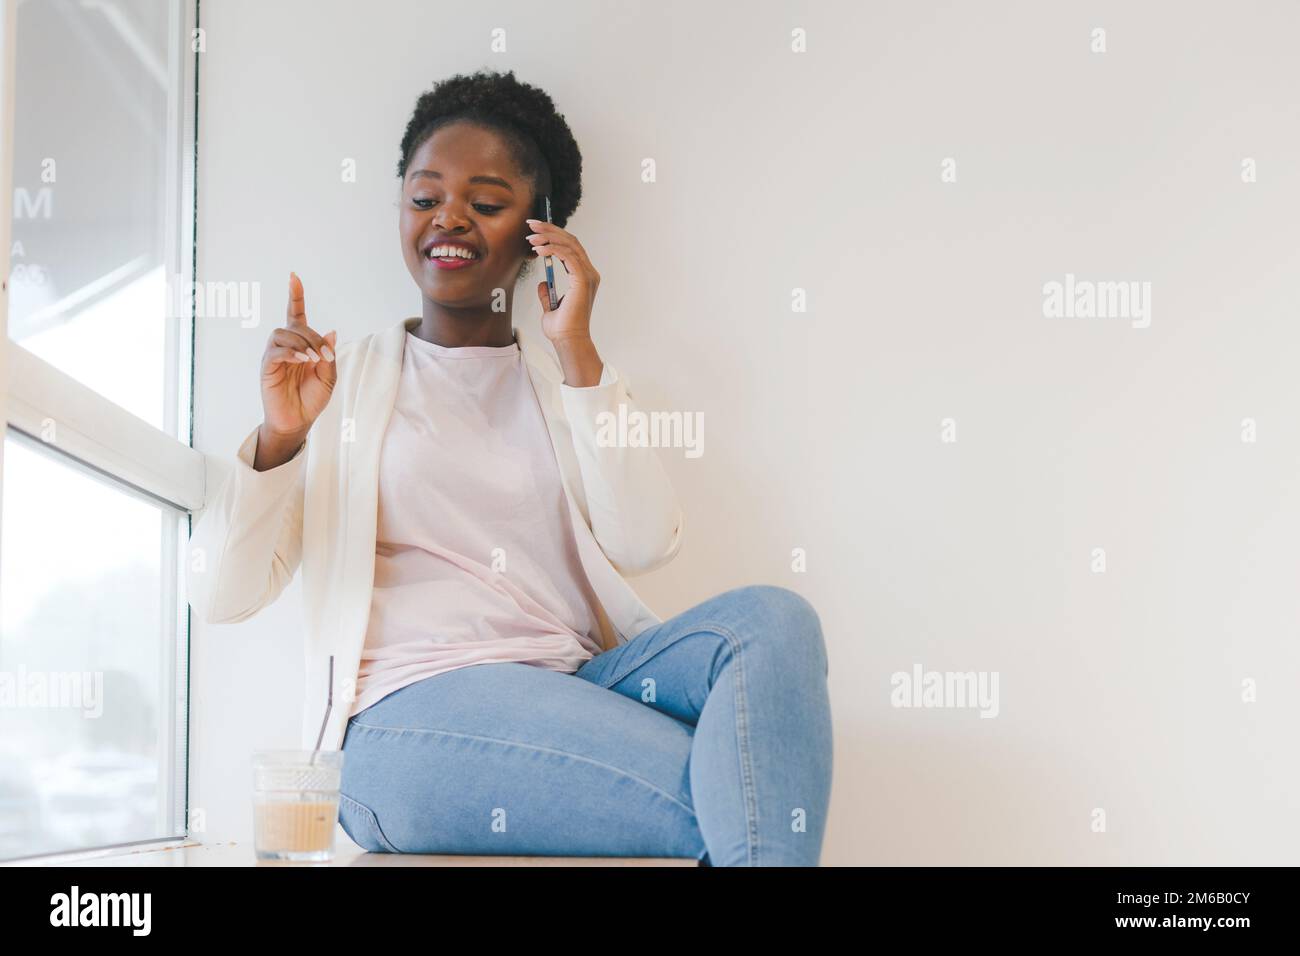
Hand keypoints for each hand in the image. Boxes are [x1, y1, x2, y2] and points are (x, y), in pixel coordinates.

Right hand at [260, 272, 336, 439]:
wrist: (299, 421)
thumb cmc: (312, 398)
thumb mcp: (328, 376)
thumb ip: (329, 354)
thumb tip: (331, 332)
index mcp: (301, 345)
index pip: (295, 314)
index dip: (295, 296)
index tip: (293, 277)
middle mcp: (285, 346)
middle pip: (295, 326)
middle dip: (313, 337)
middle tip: (325, 355)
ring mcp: (274, 356)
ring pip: (281, 333)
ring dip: (301, 343)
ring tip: (313, 360)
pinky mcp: (267, 368)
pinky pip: (275, 351)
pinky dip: (290, 352)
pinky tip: (302, 360)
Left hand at [526, 218, 599, 344]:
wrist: (567, 341)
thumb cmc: (561, 328)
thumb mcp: (550, 306)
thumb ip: (548, 293)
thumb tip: (542, 283)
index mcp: (584, 277)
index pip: (571, 247)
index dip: (553, 234)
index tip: (535, 230)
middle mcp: (589, 273)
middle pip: (571, 241)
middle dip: (550, 229)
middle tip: (531, 224)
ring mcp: (587, 276)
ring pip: (569, 245)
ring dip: (548, 237)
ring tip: (531, 238)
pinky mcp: (582, 280)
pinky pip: (568, 256)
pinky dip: (553, 249)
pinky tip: (539, 250)